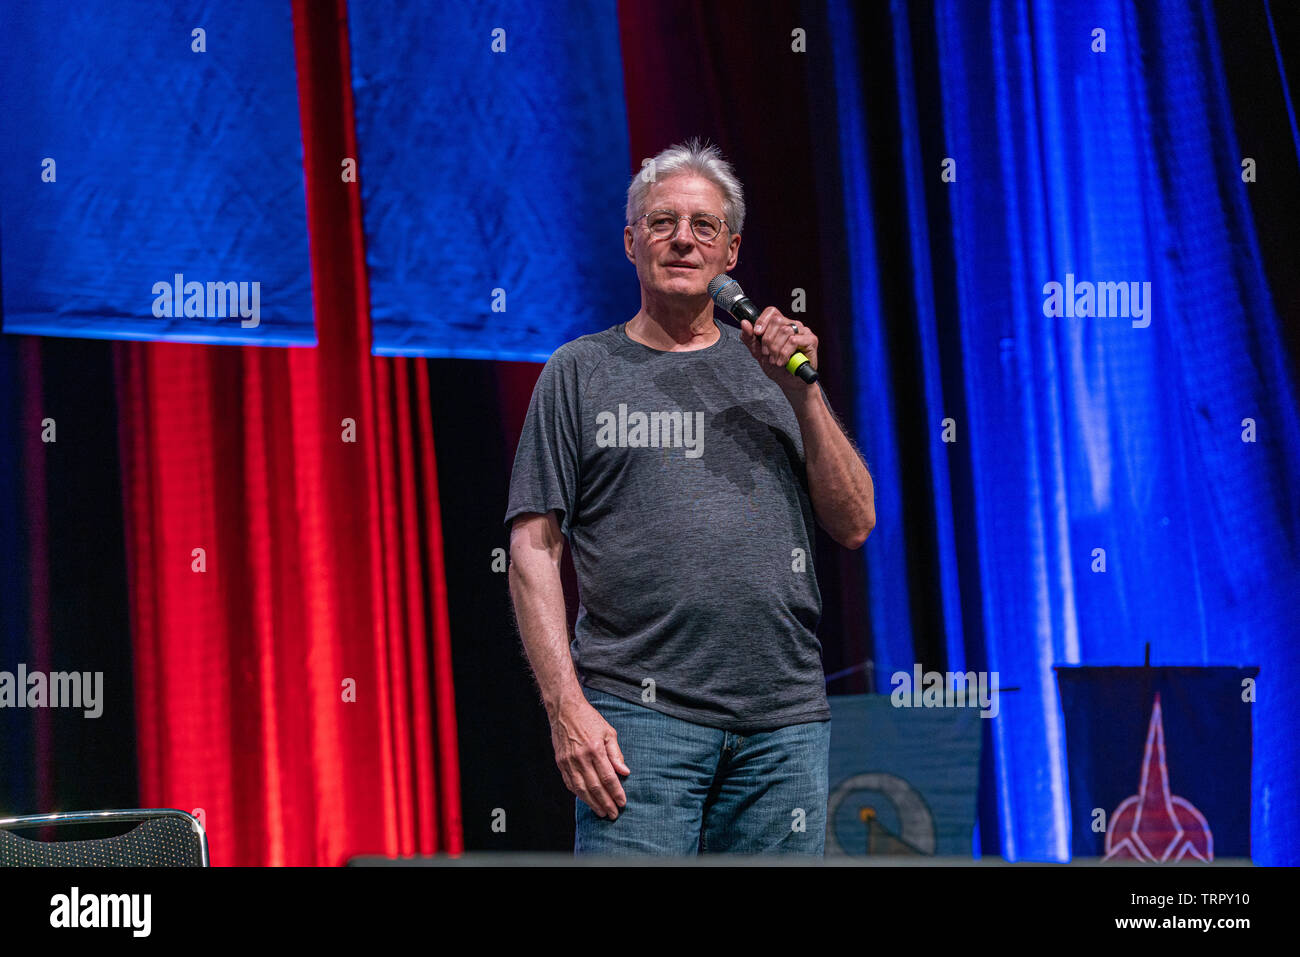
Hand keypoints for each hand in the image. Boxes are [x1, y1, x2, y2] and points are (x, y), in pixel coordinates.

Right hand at [550, 696, 629, 818]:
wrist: (565, 710)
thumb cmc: (589, 719)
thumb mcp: (608, 732)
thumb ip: (616, 754)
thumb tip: (625, 772)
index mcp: (595, 749)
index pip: (608, 777)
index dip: (616, 792)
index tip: (622, 802)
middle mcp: (581, 757)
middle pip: (595, 787)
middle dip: (606, 803)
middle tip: (613, 814)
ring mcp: (569, 762)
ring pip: (581, 789)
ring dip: (592, 803)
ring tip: (601, 812)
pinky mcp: (561, 763)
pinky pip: (570, 784)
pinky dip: (579, 794)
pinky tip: (586, 800)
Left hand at [739, 308, 818, 392]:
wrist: (789, 382)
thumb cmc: (776, 366)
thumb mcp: (758, 352)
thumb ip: (749, 338)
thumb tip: (744, 323)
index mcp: (781, 324)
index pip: (772, 311)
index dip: (763, 321)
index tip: (757, 334)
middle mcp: (793, 324)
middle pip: (777, 321)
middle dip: (768, 340)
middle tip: (767, 354)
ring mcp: (803, 331)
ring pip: (785, 331)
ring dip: (776, 349)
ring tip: (775, 360)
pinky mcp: (811, 340)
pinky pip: (794, 340)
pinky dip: (785, 353)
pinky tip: (784, 361)